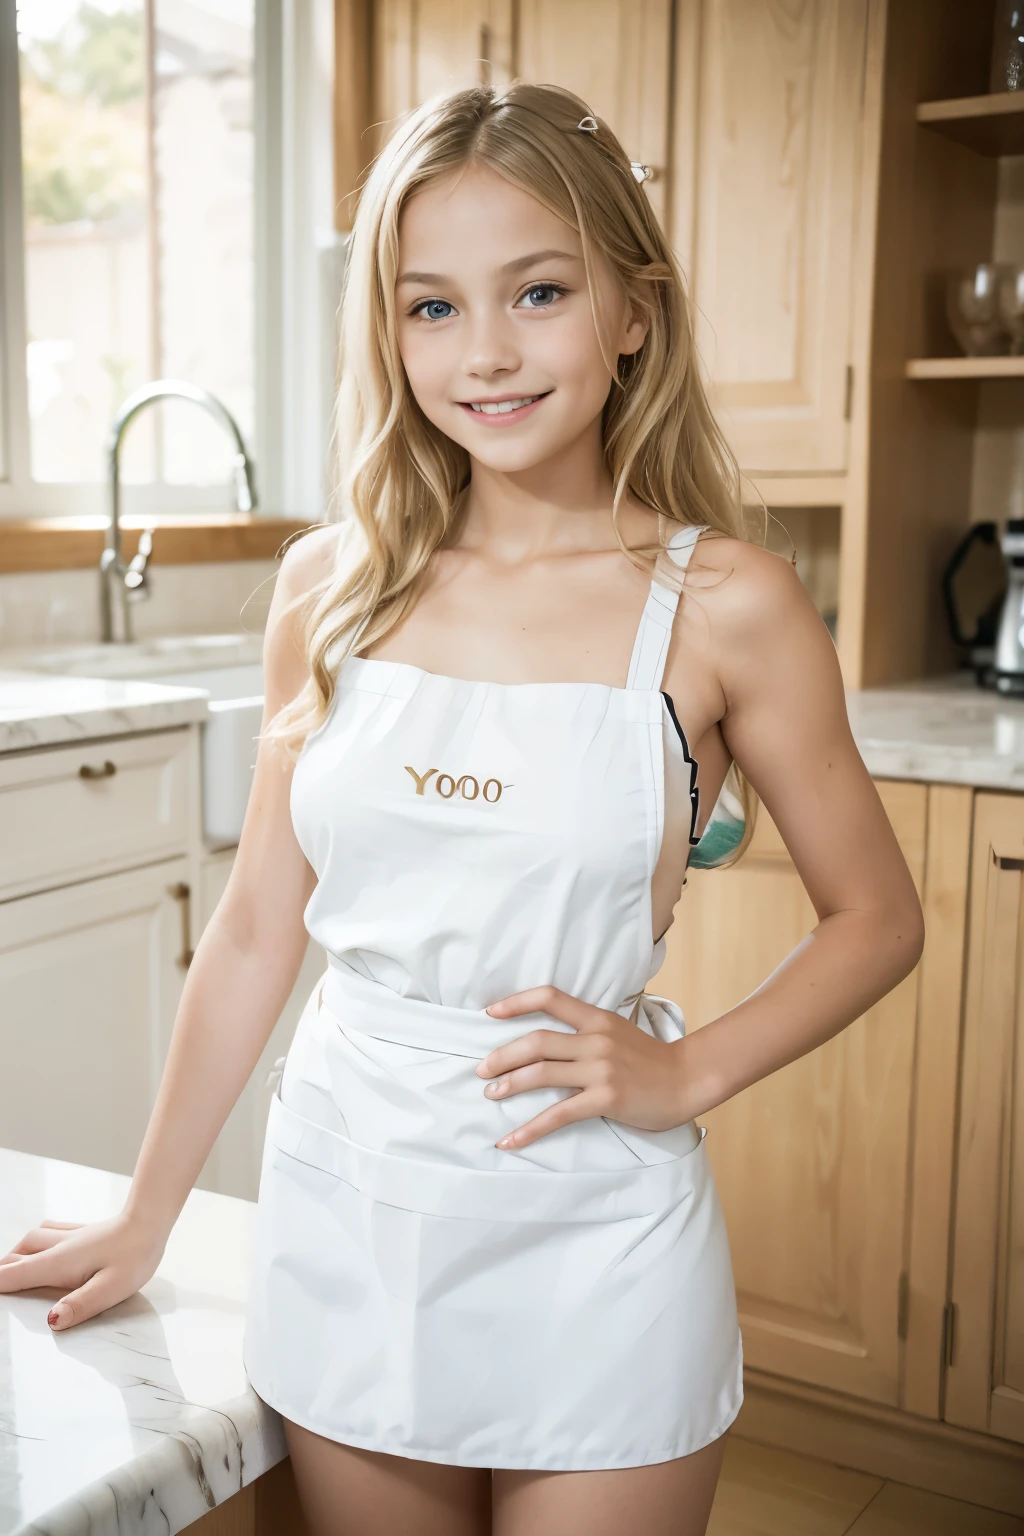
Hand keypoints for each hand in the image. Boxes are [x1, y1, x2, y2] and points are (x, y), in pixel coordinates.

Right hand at [0, 1213, 165, 1330]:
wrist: (152, 1220)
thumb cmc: (135, 1255)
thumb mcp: (110, 1289)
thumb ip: (80, 1305)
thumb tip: (52, 1321)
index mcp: (60, 1263)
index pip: (17, 1274)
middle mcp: (60, 1246)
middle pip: (18, 1255)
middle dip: (2, 1269)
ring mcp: (72, 1235)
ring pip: (33, 1238)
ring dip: (16, 1252)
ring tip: (9, 1265)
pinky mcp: (84, 1230)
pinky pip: (50, 1229)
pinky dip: (36, 1239)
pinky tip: (42, 1239)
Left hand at [476, 985, 690, 1150]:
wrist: (688, 1080)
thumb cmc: (652, 1060)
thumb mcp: (619, 1032)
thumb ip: (588, 1031)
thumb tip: (550, 1041)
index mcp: (597, 1019)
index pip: (551, 998)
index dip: (517, 1002)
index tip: (490, 1012)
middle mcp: (595, 1040)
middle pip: (536, 1041)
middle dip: (503, 1056)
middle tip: (481, 1070)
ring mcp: (600, 1070)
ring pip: (542, 1074)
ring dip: (509, 1085)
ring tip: (490, 1094)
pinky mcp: (605, 1099)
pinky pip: (558, 1114)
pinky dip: (530, 1129)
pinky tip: (510, 1140)